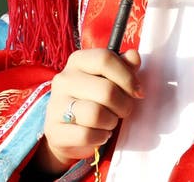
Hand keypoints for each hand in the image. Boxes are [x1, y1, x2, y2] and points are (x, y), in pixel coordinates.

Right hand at [33, 48, 142, 174]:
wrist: (66, 131)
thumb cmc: (92, 99)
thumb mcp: (107, 78)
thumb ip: (123, 66)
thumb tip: (134, 57)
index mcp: (77, 60)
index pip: (105, 59)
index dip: (127, 76)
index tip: (137, 91)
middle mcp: (64, 79)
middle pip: (106, 90)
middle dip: (124, 104)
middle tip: (124, 110)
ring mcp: (56, 104)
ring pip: (96, 114)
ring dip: (111, 121)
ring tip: (110, 121)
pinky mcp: (55, 130)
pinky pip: (86, 135)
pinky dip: (100, 137)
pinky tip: (100, 134)